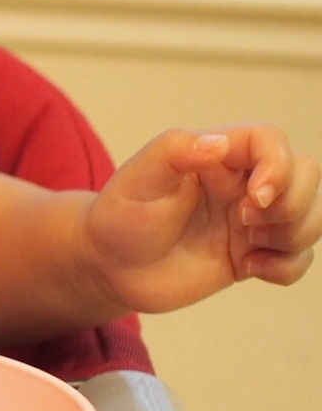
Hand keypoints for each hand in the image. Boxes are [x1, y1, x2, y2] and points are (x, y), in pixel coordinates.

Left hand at [77, 126, 321, 313]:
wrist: (110, 265)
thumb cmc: (121, 215)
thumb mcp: (138, 178)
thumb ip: (175, 151)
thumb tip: (218, 144)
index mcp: (217, 155)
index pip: (272, 141)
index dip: (279, 167)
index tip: (254, 198)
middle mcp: (241, 183)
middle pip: (307, 174)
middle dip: (293, 203)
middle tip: (247, 222)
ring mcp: (250, 219)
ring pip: (311, 215)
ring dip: (294, 233)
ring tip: (251, 245)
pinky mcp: (252, 253)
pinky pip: (298, 257)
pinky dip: (288, 266)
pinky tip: (250, 268)